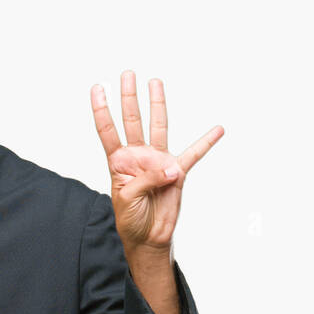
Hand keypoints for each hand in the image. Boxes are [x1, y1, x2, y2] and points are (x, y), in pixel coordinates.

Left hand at [90, 70, 222, 254]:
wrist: (148, 238)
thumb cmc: (131, 219)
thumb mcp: (128, 199)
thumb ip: (146, 180)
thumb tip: (171, 168)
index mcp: (119, 162)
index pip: (108, 131)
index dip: (101, 110)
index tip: (97, 88)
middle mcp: (138, 156)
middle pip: (132, 120)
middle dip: (128, 97)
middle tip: (128, 74)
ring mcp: (158, 162)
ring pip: (158, 126)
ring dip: (156, 104)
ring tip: (155, 83)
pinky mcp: (177, 173)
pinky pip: (194, 155)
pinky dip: (206, 142)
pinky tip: (217, 129)